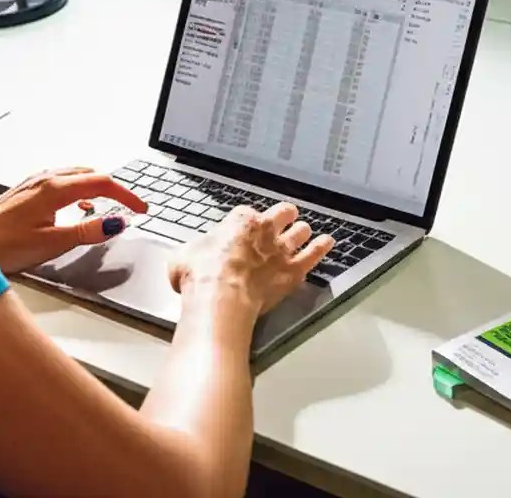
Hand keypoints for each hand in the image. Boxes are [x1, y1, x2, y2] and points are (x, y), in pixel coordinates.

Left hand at [0, 167, 148, 274]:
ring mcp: (34, 183)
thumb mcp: (54, 243)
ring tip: (108, 206)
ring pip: (76, 176)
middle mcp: (44, 180)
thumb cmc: (4, 246)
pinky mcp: (26, 191)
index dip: (126, 195)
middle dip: (115, 189)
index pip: (102, 182)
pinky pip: (61, 182)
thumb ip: (88, 231)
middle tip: (129, 207)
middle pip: (91, 174)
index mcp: (55, 188)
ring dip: (96, 188)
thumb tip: (116, 223)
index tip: (140, 209)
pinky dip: (79, 190)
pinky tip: (77, 207)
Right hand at [167, 202, 334, 314]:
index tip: (243, 230)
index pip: (247, 212)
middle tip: (283, 219)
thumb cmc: (200, 276)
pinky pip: (314, 254)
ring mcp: (282, 250)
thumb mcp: (182, 256)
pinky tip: (327, 243)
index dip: (246, 222)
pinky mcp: (293, 271)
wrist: (220, 297)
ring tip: (303, 232)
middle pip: (282, 214)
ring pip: (301, 231)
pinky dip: (321, 247)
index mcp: (239, 221)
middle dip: (284, 216)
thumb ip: (191, 252)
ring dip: (301, 231)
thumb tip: (185, 260)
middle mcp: (264, 231)